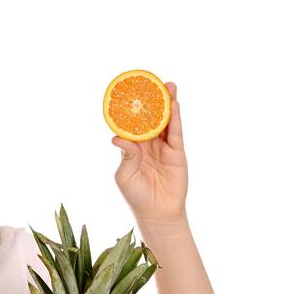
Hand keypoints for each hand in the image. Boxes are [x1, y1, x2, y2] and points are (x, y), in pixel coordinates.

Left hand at [112, 80, 186, 224]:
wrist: (157, 213)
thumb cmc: (136, 195)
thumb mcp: (125, 174)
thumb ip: (126, 154)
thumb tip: (117, 137)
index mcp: (133, 147)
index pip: (132, 124)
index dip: (132, 109)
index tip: (130, 91)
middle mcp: (149, 144)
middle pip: (152, 118)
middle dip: (153, 100)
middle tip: (153, 81)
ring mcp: (164, 147)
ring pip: (166, 121)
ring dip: (168, 103)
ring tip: (169, 85)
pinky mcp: (177, 153)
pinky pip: (176, 133)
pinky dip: (175, 118)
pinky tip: (174, 104)